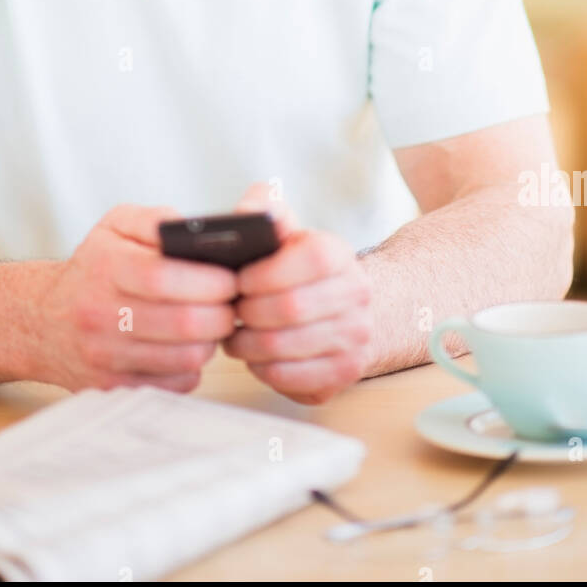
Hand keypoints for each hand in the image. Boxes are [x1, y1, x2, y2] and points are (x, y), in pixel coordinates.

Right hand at [35, 203, 237, 391]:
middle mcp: (100, 314)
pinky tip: (187, 346)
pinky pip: (175, 384)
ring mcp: (105, 357)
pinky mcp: (114, 388)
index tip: (231, 278)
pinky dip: (193, 366)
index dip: (208, 281)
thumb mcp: (115, 227)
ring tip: (211, 322)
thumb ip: (156, 221)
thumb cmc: (92, 267)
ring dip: (212, 341)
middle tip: (231, 303)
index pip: (164, 278)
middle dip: (221, 313)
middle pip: (182, 322)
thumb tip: (201, 234)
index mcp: (105, 267)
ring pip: (185, 358)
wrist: (41, 320)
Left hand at [221, 183, 373, 404]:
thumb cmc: (299, 270)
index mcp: (339, 255)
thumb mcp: (287, 233)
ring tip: (234, 334)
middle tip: (229, 312)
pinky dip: (261, 368)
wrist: (346, 309)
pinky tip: (255, 355)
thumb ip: (265, 209)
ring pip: (283, 347)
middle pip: (290, 308)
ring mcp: (355, 338)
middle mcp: (357, 295)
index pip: (308, 259)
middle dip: (248, 312)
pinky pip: (289, 377)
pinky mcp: (344, 374)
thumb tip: (246, 210)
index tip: (239, 280)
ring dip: (247, 343)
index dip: (264, 273)